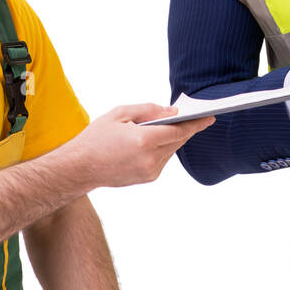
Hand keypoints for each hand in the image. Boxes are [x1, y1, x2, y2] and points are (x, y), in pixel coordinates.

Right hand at [72, 104, 214, 187]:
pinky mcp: (148, 178)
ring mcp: (150, 172)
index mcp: (143, 140)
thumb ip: (149, 110)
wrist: (80, 168)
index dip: (196, 123)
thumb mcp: (120, 113)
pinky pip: (163, 159)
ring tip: (168, 126)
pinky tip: (153, 141)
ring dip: (172, 138)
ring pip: (171, 150)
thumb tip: (172, 113)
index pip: (179, 131)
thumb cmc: (96, 137)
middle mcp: (150, 159)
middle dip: (184, 128)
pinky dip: (162, 148)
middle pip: (177, 141)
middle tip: (188, 116)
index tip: (210, 117)